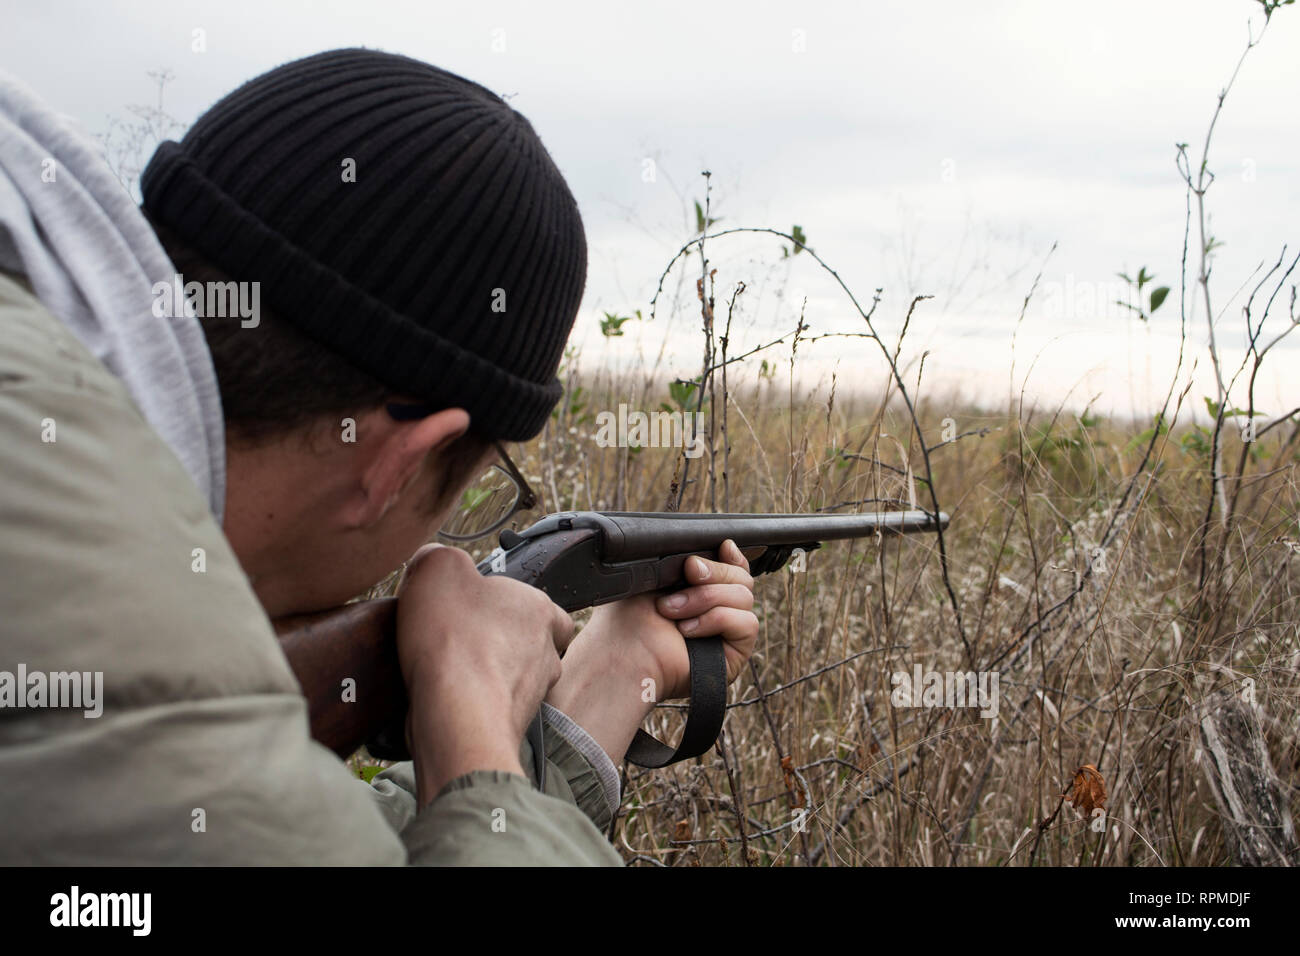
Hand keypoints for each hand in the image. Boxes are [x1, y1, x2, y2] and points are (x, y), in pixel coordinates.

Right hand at [395, 543, 573, 804]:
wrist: (458, 716)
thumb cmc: (454, 639)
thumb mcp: (437, 568)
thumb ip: (440, 558)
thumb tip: (433, 565)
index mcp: (539, 608)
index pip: (535, 603)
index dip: (501, 605)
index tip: (470, 610)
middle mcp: (546, 652)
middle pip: (525, 642)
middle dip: (495, 644)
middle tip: (457, 643)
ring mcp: (533, 693)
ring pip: (512, 679)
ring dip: (485, 676)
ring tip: (447, 673)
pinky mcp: (513, 727)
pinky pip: (493, 710)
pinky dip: (473, 706)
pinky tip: (445, 700)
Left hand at [583, 539, 758, 700]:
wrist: (622, 653)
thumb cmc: (628, 616)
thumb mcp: (656, 576)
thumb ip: (686, 557)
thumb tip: (725, 543)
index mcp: (701, 591)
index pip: (734, 569)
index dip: (732, 556)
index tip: (722, 546)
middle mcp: (718, 611)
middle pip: (742, 578)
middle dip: (713, 570)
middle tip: (687, 571)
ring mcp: (728, 634)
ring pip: (744, 597)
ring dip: (705, 598)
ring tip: (670, 610)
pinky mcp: (735, 655)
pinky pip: (746, 623)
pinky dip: (716, 620)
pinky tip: (687, 631)